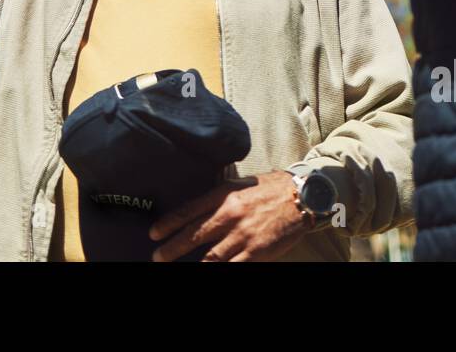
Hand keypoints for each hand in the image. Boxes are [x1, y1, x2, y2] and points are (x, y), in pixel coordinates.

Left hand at [148, 171, 308, 261]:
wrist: (301, 197)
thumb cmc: (269, 189)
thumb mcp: (239, 184)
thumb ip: (217, 195)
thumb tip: (195, 209)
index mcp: (223, 195)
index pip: (188, 210)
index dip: (168, 223)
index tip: (154, 233)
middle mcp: (229, 215)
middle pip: (193, 235)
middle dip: (171, 249)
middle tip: (157, 257)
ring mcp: (242, 236)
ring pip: (209, 258)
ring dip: (192, 267)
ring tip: (177, 269)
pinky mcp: (255, 252)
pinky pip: (231, 268)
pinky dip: (218, 271)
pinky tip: (209, 271)